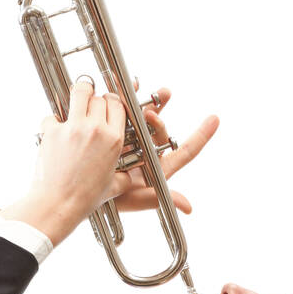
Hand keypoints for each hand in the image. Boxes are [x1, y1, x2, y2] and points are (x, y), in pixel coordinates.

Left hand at [0, 77, 126, 245]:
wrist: (58, 204)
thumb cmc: (84, 199)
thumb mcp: (113, 187)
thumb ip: (124, 178)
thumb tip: (129, 178)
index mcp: (114, 140)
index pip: (117, 104)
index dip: (111, 102)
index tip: (106, 104)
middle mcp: (96, 130)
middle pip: (99, 97)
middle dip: (95, 99)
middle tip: (89, 104)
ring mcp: (74, 128)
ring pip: (79, 91)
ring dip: (78, 92)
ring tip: (77, 97)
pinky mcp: (53, 130)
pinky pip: (52, 115)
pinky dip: (52, 121)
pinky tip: (54, 131)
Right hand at [110, 82, 218, 215]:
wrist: (77, 190)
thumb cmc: (109, 201)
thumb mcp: (135, 199)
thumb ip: (160, 198)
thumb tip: (188, 206)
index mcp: (157, 168)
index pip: (184, 151)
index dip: (201, 136)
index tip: (215, 119)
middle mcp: (146, 151)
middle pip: (160, 129)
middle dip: (160, 117)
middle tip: (153, 110)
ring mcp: (131, 139)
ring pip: (144, 117)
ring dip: (148, 102)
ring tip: (148, 90)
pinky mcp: (114, 130)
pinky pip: (124, 111)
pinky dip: (127, 98)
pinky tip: (129, 87)